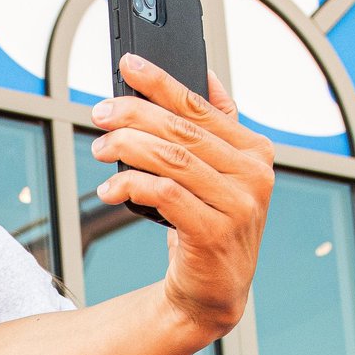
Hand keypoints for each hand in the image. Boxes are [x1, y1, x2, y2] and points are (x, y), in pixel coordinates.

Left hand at [89, 58, 272, 337]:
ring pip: (172, 159)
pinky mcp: (215, 233)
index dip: (162, 82)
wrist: (211, 291)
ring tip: (100, 149)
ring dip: (127, 148)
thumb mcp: (217, 174)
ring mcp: (239, 205)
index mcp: (255, 151)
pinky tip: (109, 188)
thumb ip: (215, 130)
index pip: (201, 105)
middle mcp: (254, 174)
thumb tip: (202, 77)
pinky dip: (132, 186)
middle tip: (99, 113)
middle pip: (182, 130)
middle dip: (134, 115)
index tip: (128, 64)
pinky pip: (166, 195)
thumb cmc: (206, 226)